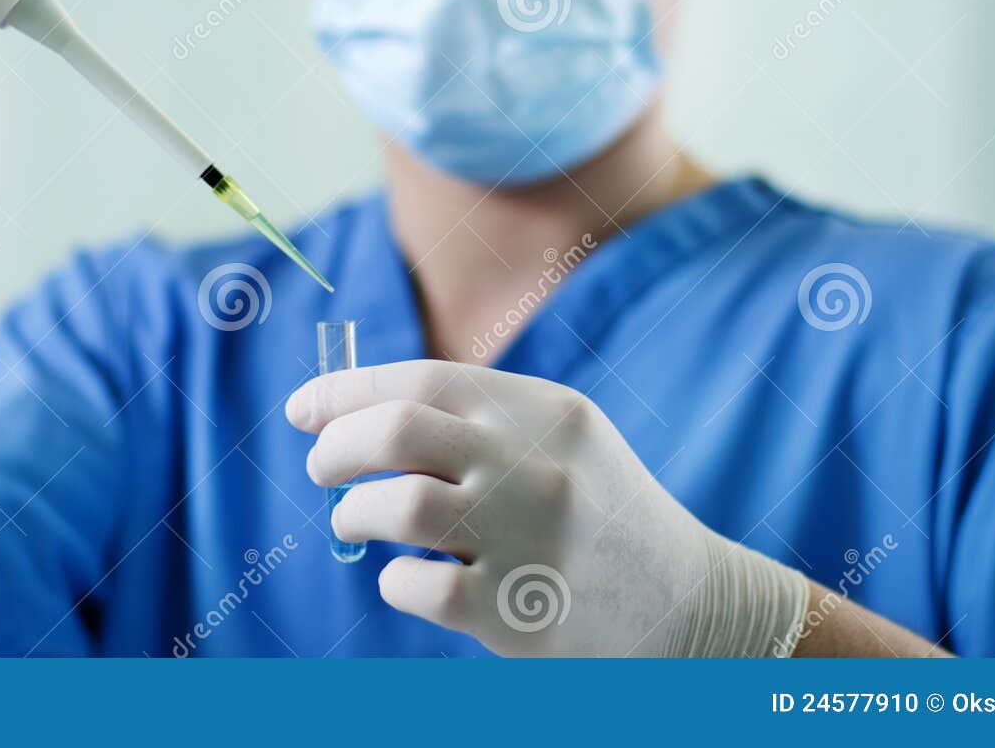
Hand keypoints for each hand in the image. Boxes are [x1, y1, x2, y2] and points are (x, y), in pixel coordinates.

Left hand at [287, 358, 807, 655]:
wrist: (691, 605)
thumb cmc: (599, 513)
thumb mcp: (560, 439)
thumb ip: (477, 416)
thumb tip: (352, 408)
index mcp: (541, 411)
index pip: (420, 380)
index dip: (345, 390)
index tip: (303, 408)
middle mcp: (534, 466)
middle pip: (395, 432)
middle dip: (335, 446)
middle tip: (321, 466)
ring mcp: (527, 539)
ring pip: (395, 507)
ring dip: (353, 513)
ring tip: (354, 523)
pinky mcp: (517, 613)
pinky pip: (416, 585)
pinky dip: (394, 580)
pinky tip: (409, 578)